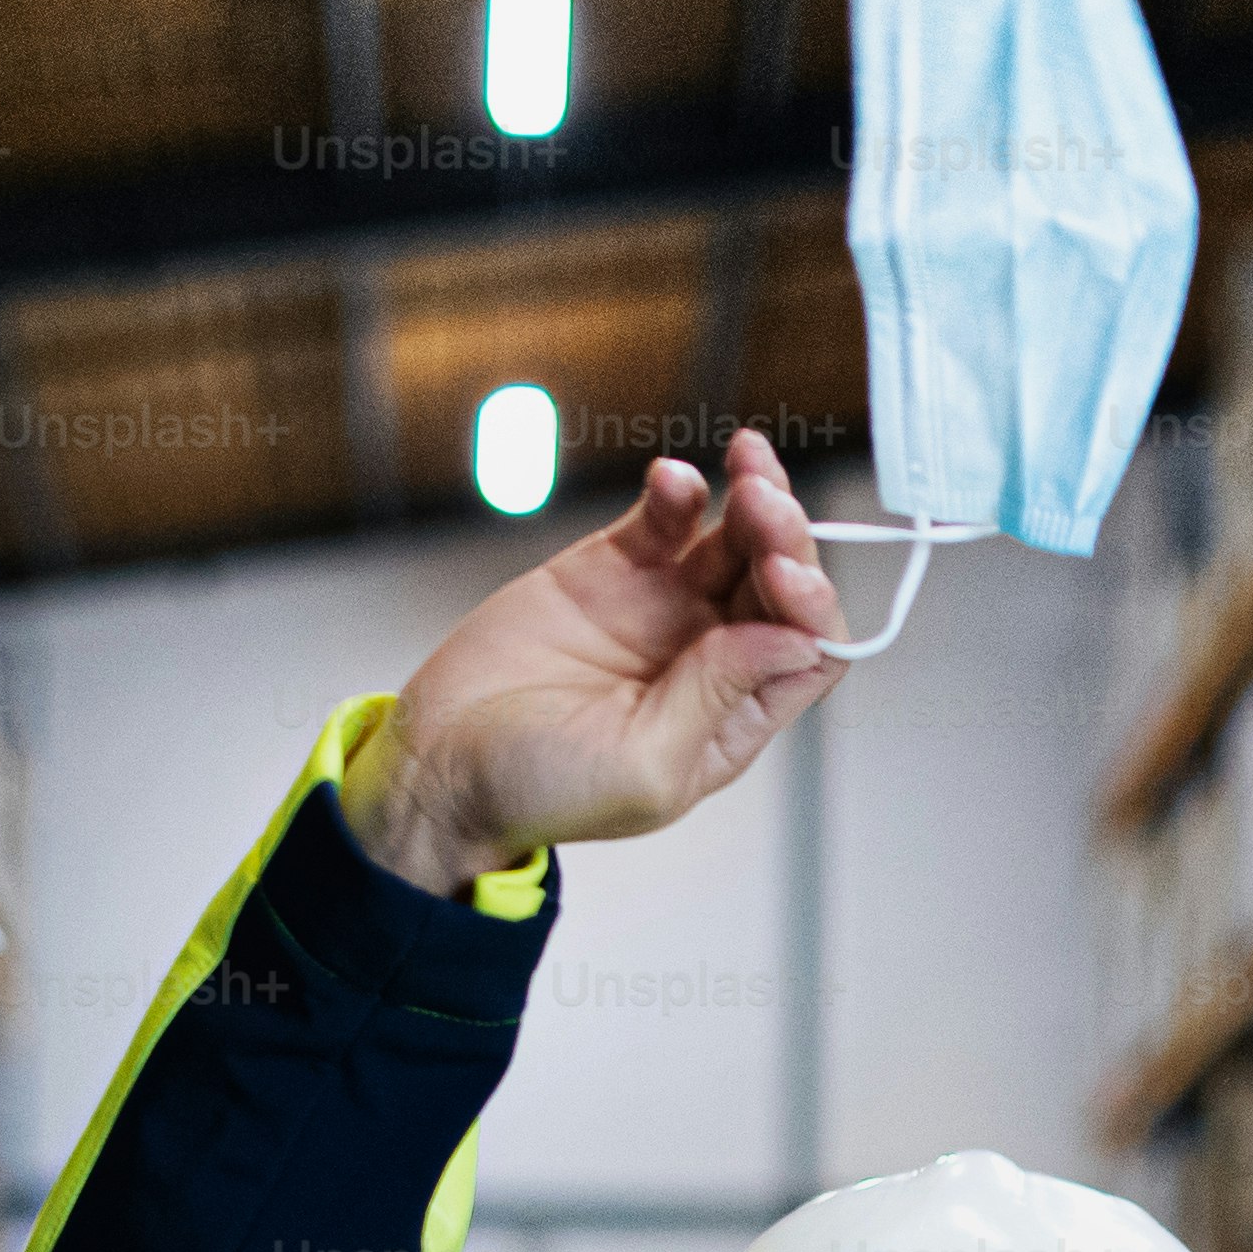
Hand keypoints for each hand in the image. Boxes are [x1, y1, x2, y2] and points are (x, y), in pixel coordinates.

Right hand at [343, 430, 846, 892]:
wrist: (440, 759)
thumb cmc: (538, 787)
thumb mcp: (642, 766)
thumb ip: (715, 698)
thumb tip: (794, 639)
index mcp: (732, 718)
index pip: (809, 650)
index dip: (813, 608)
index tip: (785, 579)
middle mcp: (712, 657)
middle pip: (783, 581)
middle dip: (789, 538)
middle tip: (765, 504)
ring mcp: (666, 605)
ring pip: (738, 538)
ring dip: (755, 497)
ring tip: (745, 464)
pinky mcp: (614, 566)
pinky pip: (668, 517)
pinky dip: (680, 490)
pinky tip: (674, 478)